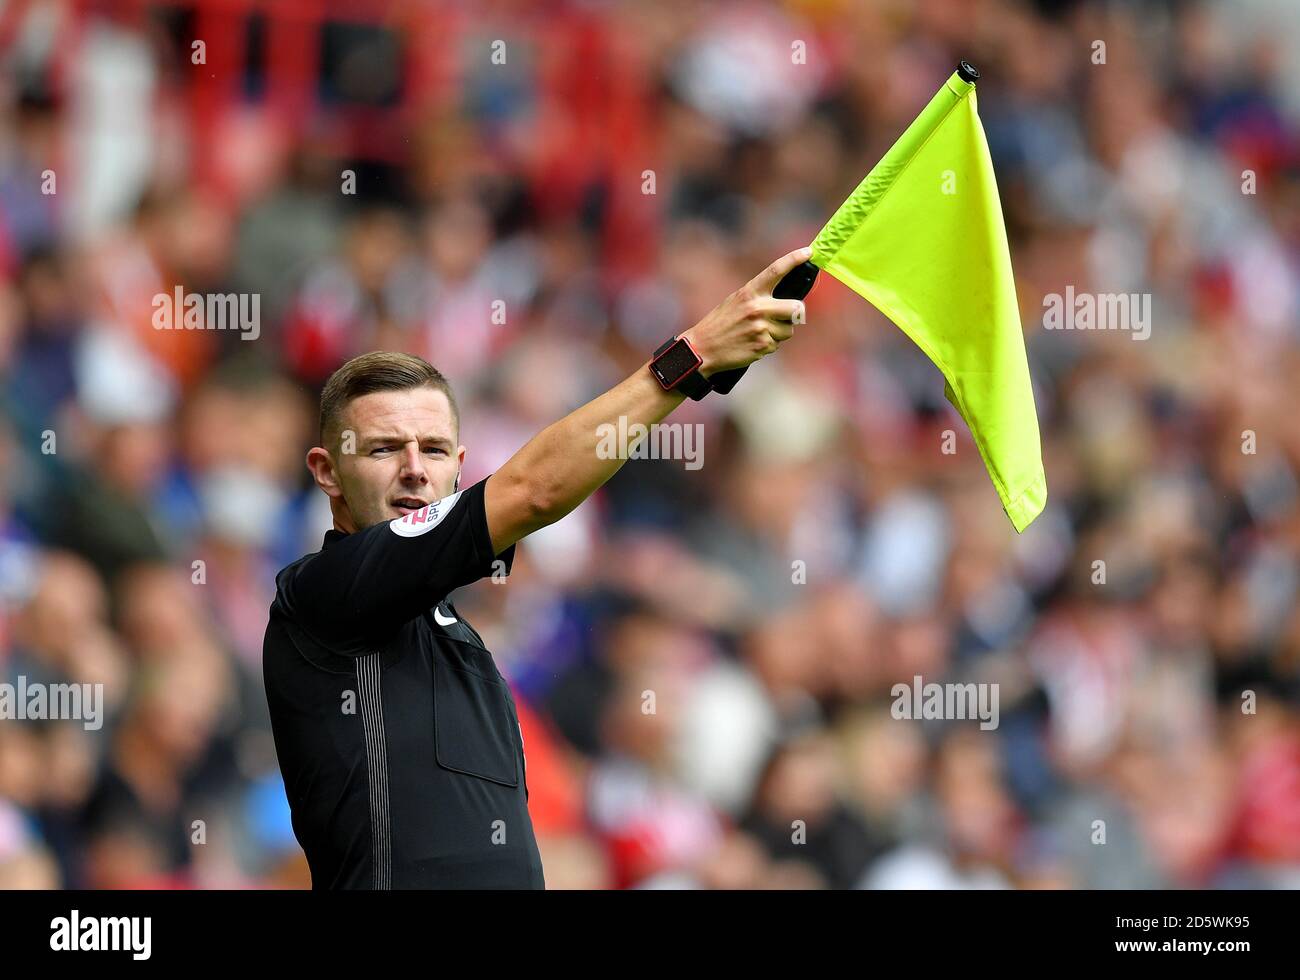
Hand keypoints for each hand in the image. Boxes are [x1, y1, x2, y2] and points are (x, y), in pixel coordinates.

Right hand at [682, 246, 809, 377]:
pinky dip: (768, 346)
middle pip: (796, 308)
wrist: (703, 348)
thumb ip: (758, 297)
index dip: (793, 259)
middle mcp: (757, 308)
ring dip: (778, 333)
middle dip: (794, 314)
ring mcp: (760, 328)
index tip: (808, 252)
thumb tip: (786, 298)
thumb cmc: (721, 323)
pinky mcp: (762, 346)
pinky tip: (752, 344)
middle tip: (783, 317)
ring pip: (788, 330)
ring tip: (757, 333)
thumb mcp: (736, 302)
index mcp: (749, 292)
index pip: (775, 271)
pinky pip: (777, 345)